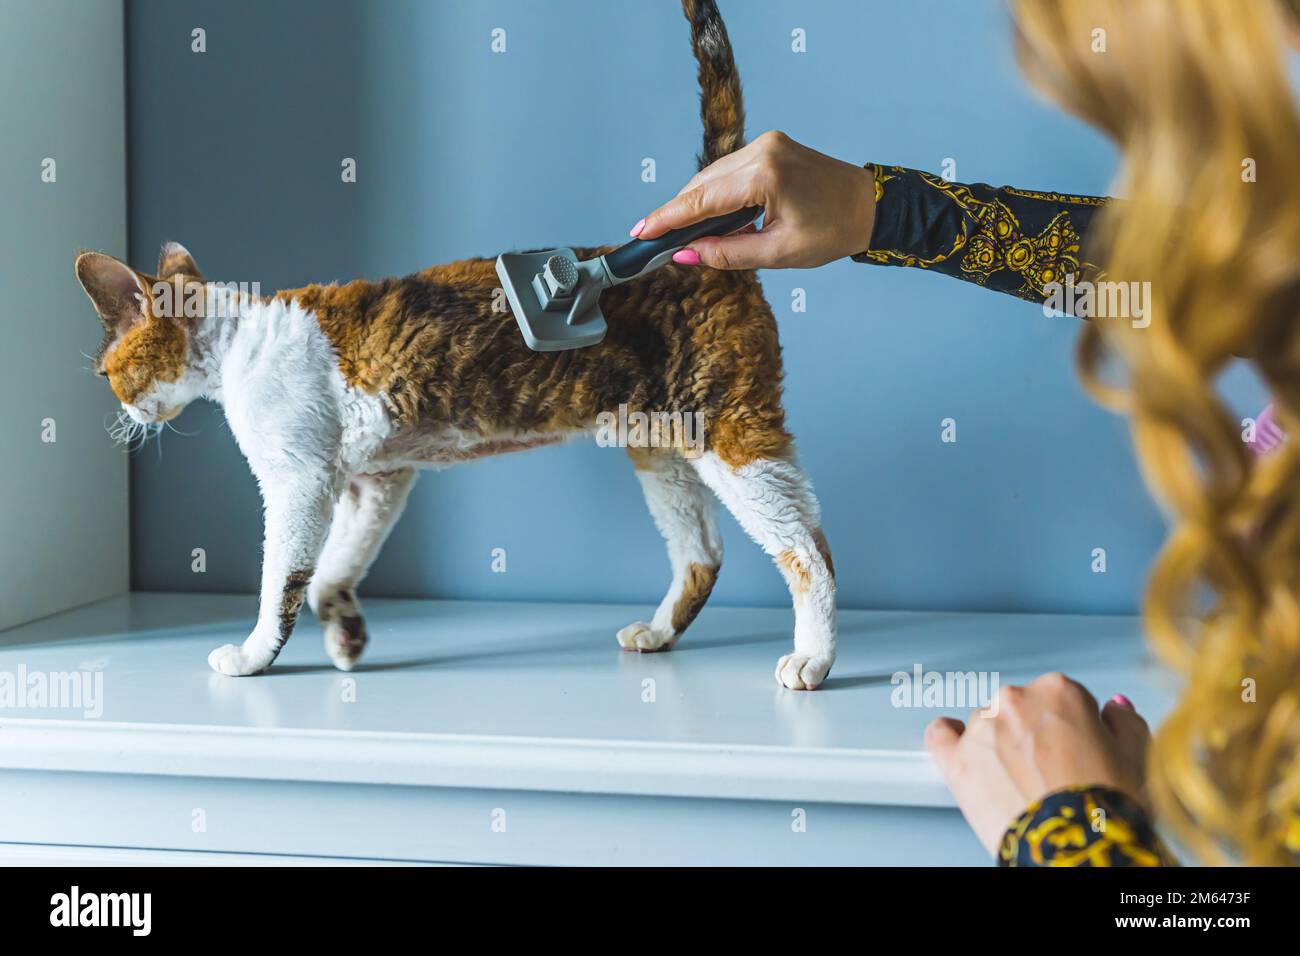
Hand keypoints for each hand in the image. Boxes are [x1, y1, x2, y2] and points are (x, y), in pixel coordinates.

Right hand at [633, 131, 876, 269]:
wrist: (869, 206)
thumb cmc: (833, 231)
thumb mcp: (777, 253)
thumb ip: (726, 254)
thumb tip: (684, 255)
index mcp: (766, 176)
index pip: (702, 199)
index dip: (667, 218)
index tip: (642, 232)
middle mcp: (762, 150)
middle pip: (702, 183)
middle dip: (677, 212)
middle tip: (652, 238)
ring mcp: (766, 143)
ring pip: (713, 175)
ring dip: (696, 203)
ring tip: (679, 233)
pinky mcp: (770, 145)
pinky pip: (729, 170)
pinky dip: (716, 192)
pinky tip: (710, 216)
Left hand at [924, 672, 1150, 856]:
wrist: (1075, 849)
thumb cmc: (1104, 808)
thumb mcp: (1137, 757)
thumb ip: (1124, 721)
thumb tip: (1115, 708)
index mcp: (1059, 691)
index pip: (1064, 697)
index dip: (1073, 728)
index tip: (1077, 748)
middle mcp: (1015, 701)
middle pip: (1022, 709)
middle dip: (1036, 735)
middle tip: (1054, 771)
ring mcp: (981, 730)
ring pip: (987, 725)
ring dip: (1000, 745)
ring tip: (1024, 783)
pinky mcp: (957, 761)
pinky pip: (941, 736)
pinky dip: (948, 738)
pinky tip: (958, 745)